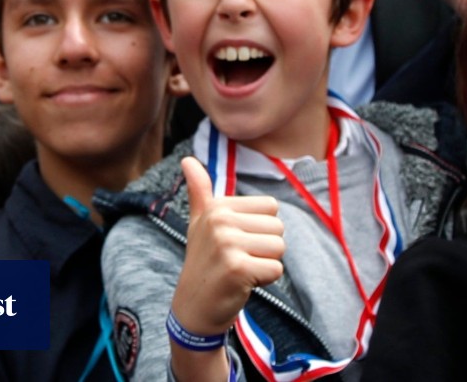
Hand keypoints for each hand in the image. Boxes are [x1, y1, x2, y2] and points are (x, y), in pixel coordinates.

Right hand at [171, 157, 284, 336]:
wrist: (194, 307)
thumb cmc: (204, 262)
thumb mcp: (199, 224)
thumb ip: (199, 191)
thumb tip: (187, 159)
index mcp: (217, 207)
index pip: (270, 208)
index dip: (260, 229)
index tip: (236, 243)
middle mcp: (219, 220)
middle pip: (278, 228)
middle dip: (265, 249)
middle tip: (239, 260)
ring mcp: (227, 243)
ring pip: (279, 248)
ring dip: (266, 264)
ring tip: (241, 271)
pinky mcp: (237, 268)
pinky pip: (276, 269)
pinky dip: (265, 280)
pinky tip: (243, 283)